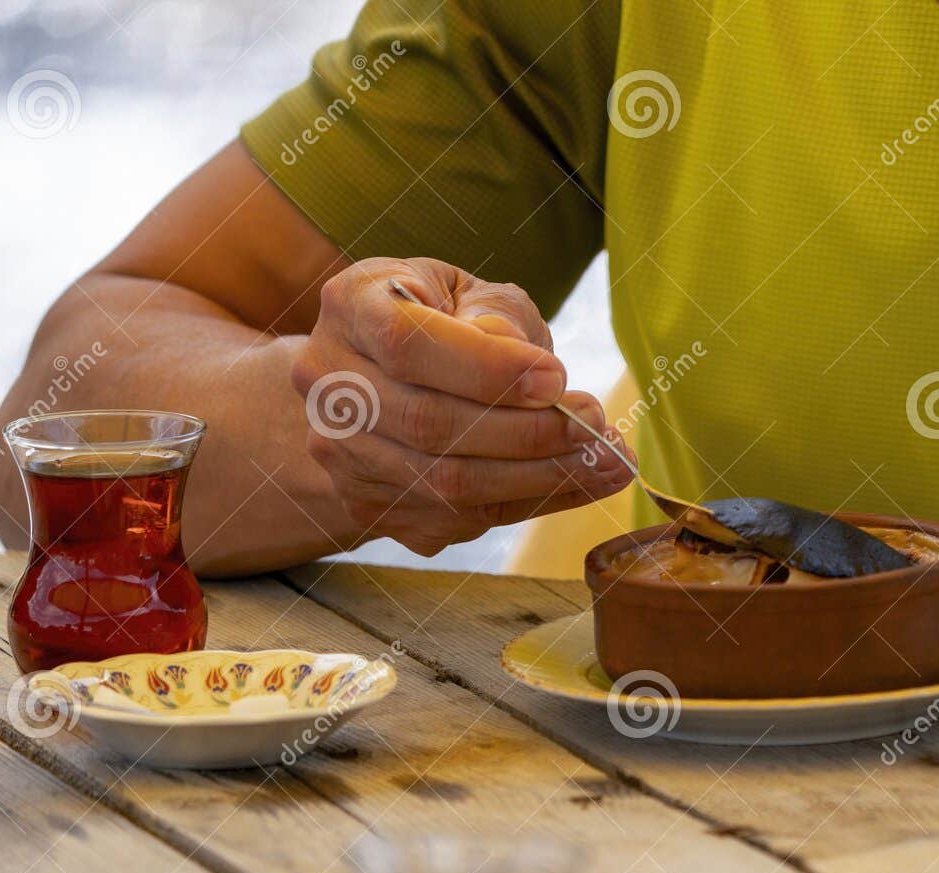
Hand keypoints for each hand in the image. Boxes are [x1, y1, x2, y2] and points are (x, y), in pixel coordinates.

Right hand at [290, 257, 632, 554]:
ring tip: (609, 461)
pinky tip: (584, 482)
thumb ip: (497, 316)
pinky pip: (462, 517)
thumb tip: (537, 377)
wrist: (374, 375)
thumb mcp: (467, 290)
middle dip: (528, 432)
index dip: (487, 369)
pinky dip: (533, 502)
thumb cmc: (439, 317)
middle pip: (430, 424)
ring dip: (541, 477)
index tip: (557, 378)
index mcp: (351, 306)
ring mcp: (342, 454)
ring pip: (447, 483)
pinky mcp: (370, 505)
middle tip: (597, 426)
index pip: (409, 344)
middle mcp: (329, 383)